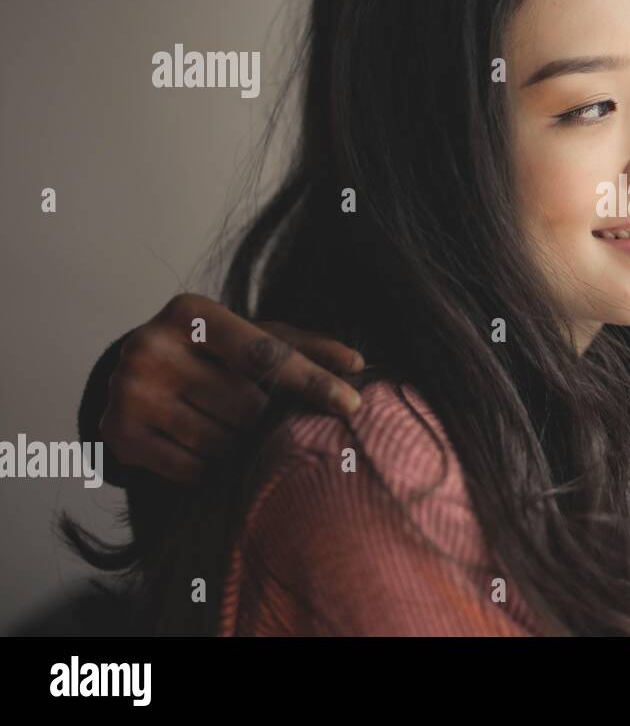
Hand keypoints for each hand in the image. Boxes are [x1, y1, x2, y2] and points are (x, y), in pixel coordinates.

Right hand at [100, 293, 364, 483]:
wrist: (135, 375)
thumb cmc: (214, 354)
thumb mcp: (255, 337)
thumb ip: (307, 347)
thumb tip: (357, 364)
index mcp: (191, 313)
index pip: (264, 353)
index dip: (312, 381)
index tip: (352, 404)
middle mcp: (151, 346)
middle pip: (246, 405)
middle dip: (265, 419)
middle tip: (260, 417)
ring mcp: (129, 391)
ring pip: (221, 442)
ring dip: (241, 446)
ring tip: (231, 430)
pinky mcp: (119, 434)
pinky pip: (193, 470)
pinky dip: (212, 468)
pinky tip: (207, 449)